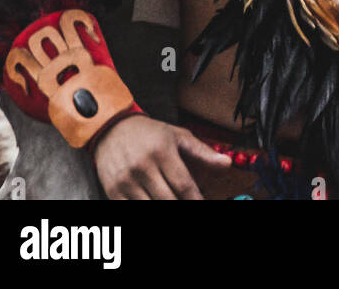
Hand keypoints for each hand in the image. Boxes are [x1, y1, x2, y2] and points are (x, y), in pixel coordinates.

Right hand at [93, 115, 231, 199]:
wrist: (112, 129)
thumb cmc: (150, 134)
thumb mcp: (178, 136)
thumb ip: (203, 152)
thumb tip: (226, 164)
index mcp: (162, 152)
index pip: (183, 184)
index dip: (195, 199)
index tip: (202, 204)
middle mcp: (143, 167)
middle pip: (168, 199)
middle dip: (182, 206)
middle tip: (191, 204)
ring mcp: (126, 181)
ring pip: (150, 206)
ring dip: (164, 208)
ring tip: (175, 202)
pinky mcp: (112, 191)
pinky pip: (130, 209)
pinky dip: (144, 210)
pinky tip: (155, 203)